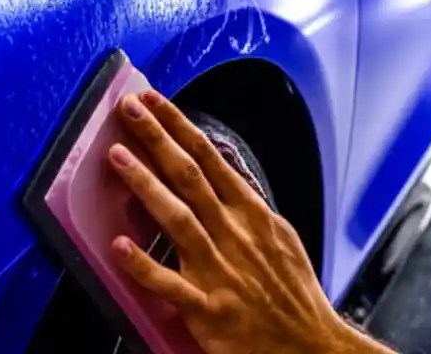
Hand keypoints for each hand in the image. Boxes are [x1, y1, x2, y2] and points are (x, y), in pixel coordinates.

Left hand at [106, 90, 392, 353]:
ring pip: (177, 218)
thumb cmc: (293, 295)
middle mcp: (234, 234)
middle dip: (158, 137)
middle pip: (189, 176)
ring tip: (118, 156)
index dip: (179, 126)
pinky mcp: (209, 309)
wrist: (312, 347)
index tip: (154, 100)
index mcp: (251, 215)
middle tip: (129, 108)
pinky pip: (170, 285)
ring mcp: (220, 270)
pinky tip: (118, 248)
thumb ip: (248, 207)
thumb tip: (224, 175)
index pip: (209, 158)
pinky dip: (144, 266)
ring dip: (146, 184)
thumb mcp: (280, 238)